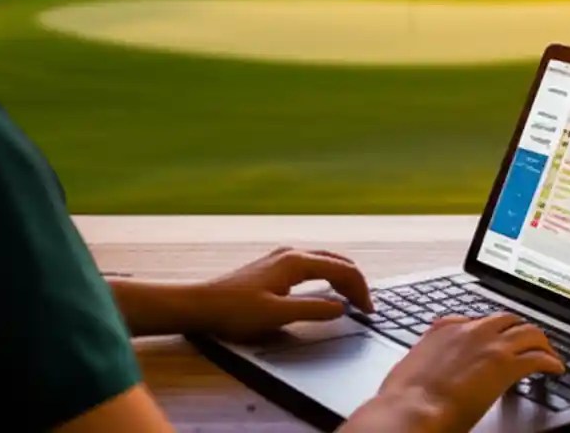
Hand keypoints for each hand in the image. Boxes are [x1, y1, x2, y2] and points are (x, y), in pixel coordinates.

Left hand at [194, 247, 373, 342]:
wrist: (201, 304)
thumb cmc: (235, 310)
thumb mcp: (277, 314)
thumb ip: (312, 310)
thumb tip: (342, 307)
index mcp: (296, 262)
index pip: (342, 270)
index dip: (360, 290)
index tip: (368, 311)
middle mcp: (292, 254)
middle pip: (336, 261)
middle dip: (355, 282)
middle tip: (365, 306)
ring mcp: (282, 258)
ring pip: (324, 261)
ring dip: (342, 278)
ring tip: (352, 299)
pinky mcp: (274, 266)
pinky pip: (312, 266)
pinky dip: (327, 277)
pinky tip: (326, 290)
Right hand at [368, 312, 564, 431]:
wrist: (411, 408)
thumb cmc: (404, 398)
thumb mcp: (410, 368)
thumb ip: (425, 362)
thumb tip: (424, 371)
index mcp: (445, 329)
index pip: (476, 321)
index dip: (491, 331)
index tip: (496, 340)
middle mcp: (470, 330)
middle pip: (507, 320)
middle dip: (520, 331)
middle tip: (528, 343)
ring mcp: (490, 345)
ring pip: (528, 332)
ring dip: (541, 343)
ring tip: (548, 354)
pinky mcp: (506, 365)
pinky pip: (538, 357)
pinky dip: (551, 361)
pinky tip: (555, 369)